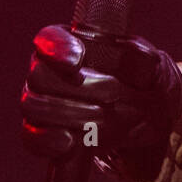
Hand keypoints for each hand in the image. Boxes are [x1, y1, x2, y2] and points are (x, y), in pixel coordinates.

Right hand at [20, 24, 181, 181]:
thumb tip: (134, 56)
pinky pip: (32, 137)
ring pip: (34, 105)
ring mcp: (39, 103)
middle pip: (40, 76)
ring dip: (72, 114)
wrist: (142, 119)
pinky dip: (48, 140)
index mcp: (70, 46)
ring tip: (104, 118)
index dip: (58, 48)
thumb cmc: (139, 84)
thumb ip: (143, 58)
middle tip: (113, 95)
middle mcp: (47, 71)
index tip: (77, 62)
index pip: (49, 39)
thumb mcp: (149, 67)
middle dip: (80, 88)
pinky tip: (69, 143)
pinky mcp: (41, 134)